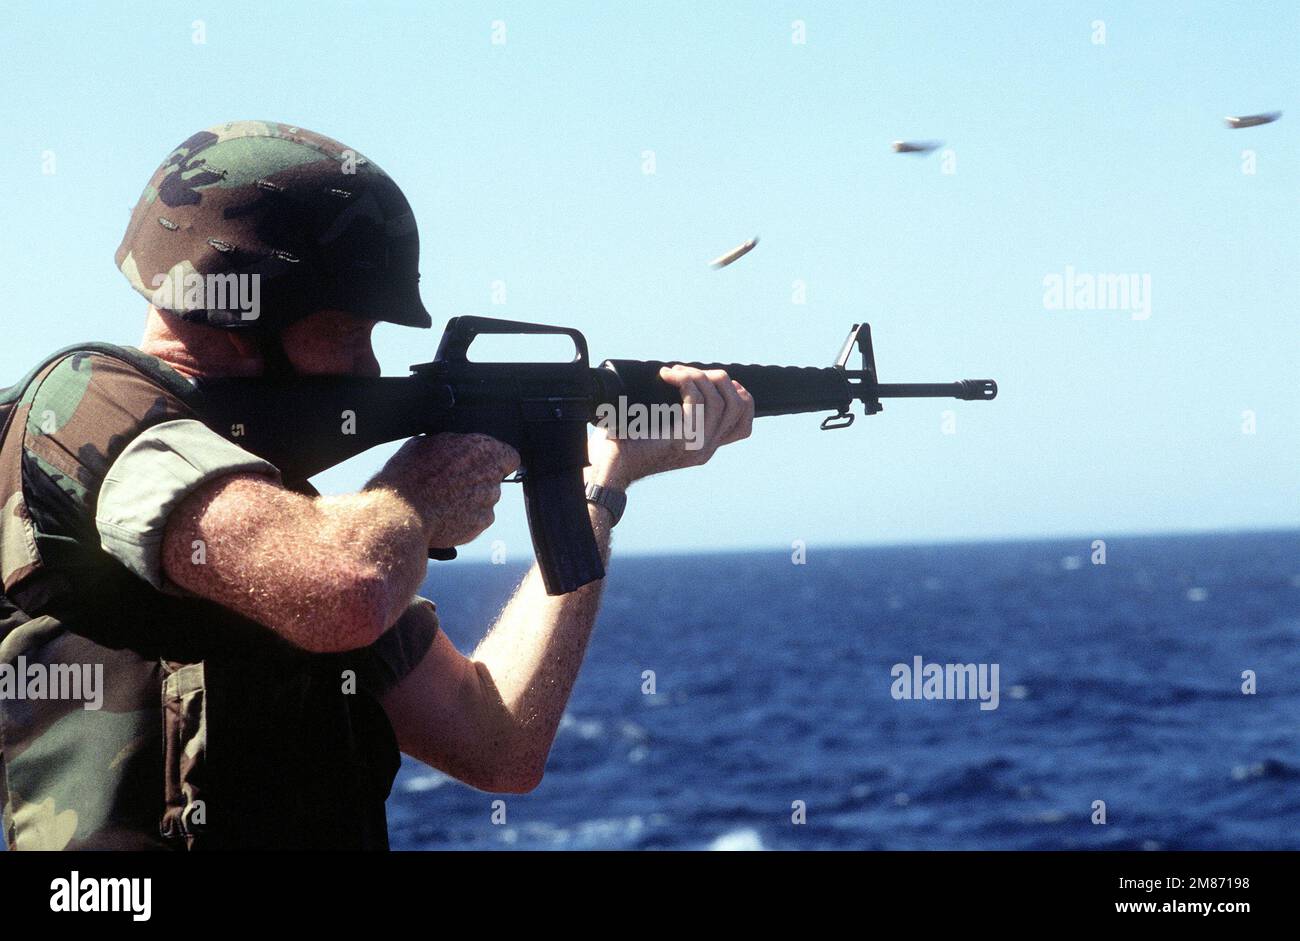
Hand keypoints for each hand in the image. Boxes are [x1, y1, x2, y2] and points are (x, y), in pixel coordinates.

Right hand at [373, 433, 519, 546]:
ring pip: (487, 498)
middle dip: (480, 480)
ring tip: (444, 501)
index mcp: (479, 448)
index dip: (498, 460)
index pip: (509, 455)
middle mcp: (489, 473)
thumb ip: (450, 443)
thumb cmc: (408, 477)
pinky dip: (467, 518)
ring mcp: (488, 499)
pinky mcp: (482, 522)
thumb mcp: (425, 444)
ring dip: (472, 500)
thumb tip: (455, 444)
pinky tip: (446, 516)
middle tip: (455, 484)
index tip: (487, 465)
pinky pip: (479, 518)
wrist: (400, 513)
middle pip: (495, 478)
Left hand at [587, 365, 753, 486]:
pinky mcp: (683, 439)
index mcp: (704, 448)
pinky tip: (666, 376)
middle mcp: (706, 450)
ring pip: (720, 401)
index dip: (742, 397)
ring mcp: (698, 446)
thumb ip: (676, 413)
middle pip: (738, 407)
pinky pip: (697, 401)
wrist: (607, 468)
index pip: (744, 426)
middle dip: (718, 379)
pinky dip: (684, 381)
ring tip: (674, 373)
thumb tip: (680, 379)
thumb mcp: (658, 427)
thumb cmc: (624, 444)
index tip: (718, 380)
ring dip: (698, 377)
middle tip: (686, 371)